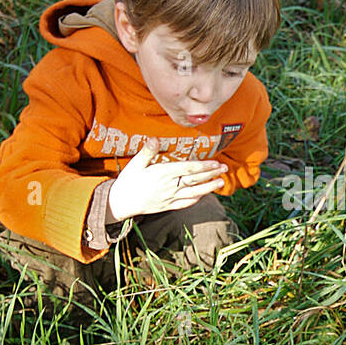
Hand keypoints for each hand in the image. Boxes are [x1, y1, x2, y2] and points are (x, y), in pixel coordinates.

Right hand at [107, 141, 227, 220]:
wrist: (121, 203)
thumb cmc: (128, 181)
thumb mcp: (135, 163)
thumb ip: (147, 151)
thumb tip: (155, 138)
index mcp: (162, 174)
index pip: (188, 169)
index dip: (203, 166)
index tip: (215, 162)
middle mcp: (169, 187)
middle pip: (195, 180)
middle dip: (211, 174)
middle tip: (224, 168)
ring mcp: (170, 198)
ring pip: (194, 193)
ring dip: (209, 188)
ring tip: (221, 182)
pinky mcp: (169, 206)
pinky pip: (186, 203)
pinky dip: (197, 199)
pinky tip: (205, 194)